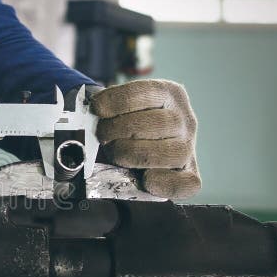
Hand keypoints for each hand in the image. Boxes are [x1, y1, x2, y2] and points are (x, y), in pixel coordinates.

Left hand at [90, 79, 200, 198]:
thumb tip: (86, 120)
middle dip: (121, 129)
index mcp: (169, 94)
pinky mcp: (190, 175)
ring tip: (114, 154)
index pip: (148, 92)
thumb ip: (108, 112)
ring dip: (134, 154)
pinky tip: (145, 180)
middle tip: (102, 135)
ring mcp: (188, 148)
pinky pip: (187, 184)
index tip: (97, 108)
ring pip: (171, 153)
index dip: (119, 100)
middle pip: (159, 123)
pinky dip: (165, 183)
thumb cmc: (123, 126)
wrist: (137, 145)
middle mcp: (185, 120)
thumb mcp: (119, 109)